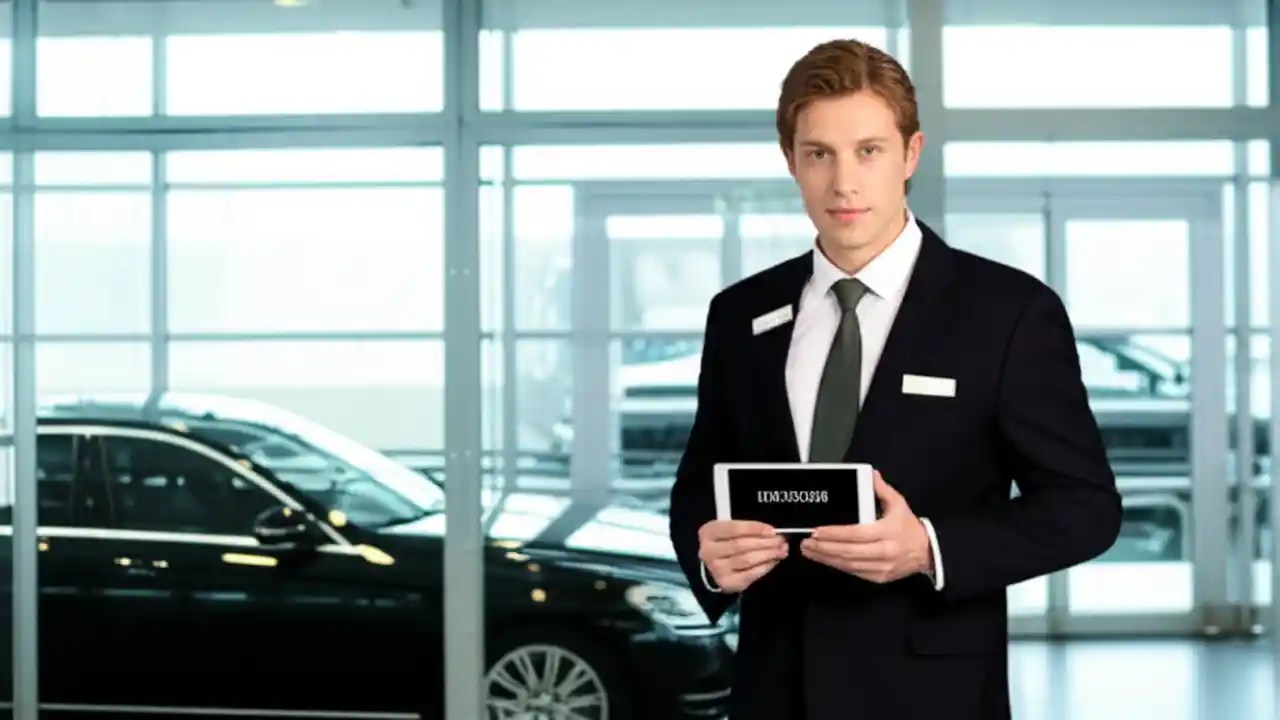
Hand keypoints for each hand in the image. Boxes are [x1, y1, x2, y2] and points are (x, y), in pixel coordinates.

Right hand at [698, 519, 787, 592]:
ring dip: (767, 555)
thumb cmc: (727, 542)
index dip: (754, 529)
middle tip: (781, 541)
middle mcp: (708, 551)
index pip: (733, 528)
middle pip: (740, 545)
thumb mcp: (731, 530)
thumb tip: (772, 532)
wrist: (716, 565)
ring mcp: (716, 569)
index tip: (772, 530)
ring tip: (781, 550)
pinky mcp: (726, 583)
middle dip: (764, 542)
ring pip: (746, 560)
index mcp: (708, 532)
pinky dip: (765, 567)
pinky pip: (750, 574)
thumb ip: (748, 529)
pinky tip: (773, 561)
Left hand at [800, 471, 932, 583]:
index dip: (834, 534)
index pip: (855, 534)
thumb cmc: (908, 527)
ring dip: (826, 558)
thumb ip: (881, 489)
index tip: (816, 531)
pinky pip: (853, 572)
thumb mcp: (898, 504)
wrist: (927, 553)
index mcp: (887, 532)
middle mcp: (884, 552)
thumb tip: (870, 474)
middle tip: (805, 542)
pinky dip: (837, 565)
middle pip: (848, 552)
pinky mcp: (878, 578)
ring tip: (809, 550)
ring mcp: (880, 568)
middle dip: (823, 547)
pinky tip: (824, 558)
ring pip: (848, 564)